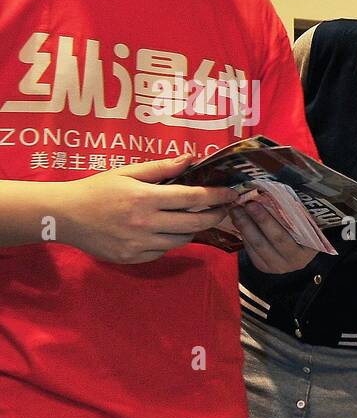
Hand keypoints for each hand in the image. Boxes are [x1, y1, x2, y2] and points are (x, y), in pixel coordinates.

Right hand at [53, 155, 236, 264]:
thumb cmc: (97, 189)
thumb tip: (191, 158)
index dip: (216, 196)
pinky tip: (166, 231)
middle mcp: (145, 224)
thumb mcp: (127, 172)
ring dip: (193, 230)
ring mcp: (139, 244)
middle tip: (224, 209)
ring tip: (195, 218)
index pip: (193, 198)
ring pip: (182, 240)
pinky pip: (163, 252)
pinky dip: (170, 242)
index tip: (231, 193)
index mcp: (145, 198)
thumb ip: (162, 168)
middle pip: (194, 223)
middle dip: (215, 215)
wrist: (64, 216)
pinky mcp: (132, 258)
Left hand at [230, 200, 318, 273]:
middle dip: (257, 220)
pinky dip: (243, 235)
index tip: (258, 201)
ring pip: (258, 245)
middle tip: (245, 203)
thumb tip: (270, 194)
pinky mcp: (264, 267)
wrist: (299, 249)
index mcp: (309, 248)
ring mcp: (278, 266)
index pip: (289, 233)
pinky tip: (238, 221)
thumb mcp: (304, 222)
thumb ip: (293, 213)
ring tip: (236, 209)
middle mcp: (295, 261)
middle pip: (272, 239)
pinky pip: (251, 251)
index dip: (270, 218)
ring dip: (245, 226)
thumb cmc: (303, 229)